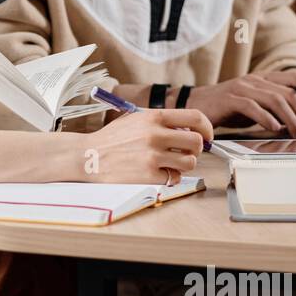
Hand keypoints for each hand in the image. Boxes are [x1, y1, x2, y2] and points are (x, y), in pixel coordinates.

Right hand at [81, 109, 212, 185]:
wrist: (88, 155)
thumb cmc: (112, 138)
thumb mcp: (135, 119)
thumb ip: (160, 121)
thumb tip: (189, 130)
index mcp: (153, 117)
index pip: (195, 118)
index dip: (207, 128)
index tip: (206, 136)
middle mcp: (155, 134)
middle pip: (197, 142)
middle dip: (196, 149)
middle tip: (186, 153)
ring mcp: (152, 155)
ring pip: (189, 162)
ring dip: (184, 165)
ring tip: (170, 163)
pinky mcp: (148, 175)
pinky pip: (174, 178)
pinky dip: (170, 177)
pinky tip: (158, 173)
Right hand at [187, 72, 295, 137]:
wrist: (193, 105)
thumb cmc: (226, 108)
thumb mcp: (255, 105)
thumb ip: (274, 107)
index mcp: (263, 79)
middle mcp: (255, 80)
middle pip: (290, 88)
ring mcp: (242, 88)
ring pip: (275, 98)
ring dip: (290, 116)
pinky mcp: (229, 99)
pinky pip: (252, 106)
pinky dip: (266, 118)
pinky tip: (275, 128)